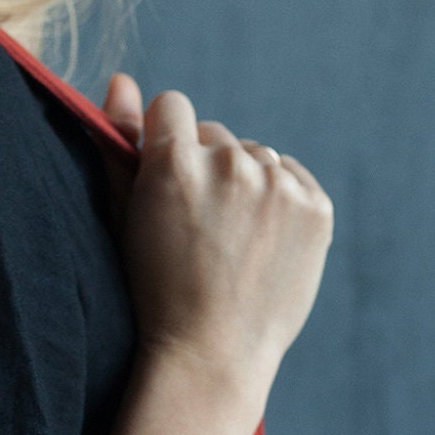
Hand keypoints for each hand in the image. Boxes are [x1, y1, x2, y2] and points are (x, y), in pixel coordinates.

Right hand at [102, 70, 333, 396]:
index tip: (168, 183)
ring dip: (246, 185)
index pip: (171, 107)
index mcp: (175, 163)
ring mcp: (278, 187)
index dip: (165, 143)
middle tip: (200, 230)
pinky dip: (282, 201)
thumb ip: (119, 143)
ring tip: (233, 243)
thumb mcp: (126, 216)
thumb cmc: (156, 290)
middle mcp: (230, 164)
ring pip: (256, 157)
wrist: (211, 356)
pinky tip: (263, 242)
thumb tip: (120, 78)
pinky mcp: (316, 208)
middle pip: (215, 136)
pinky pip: (294, 177)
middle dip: (206, 169)